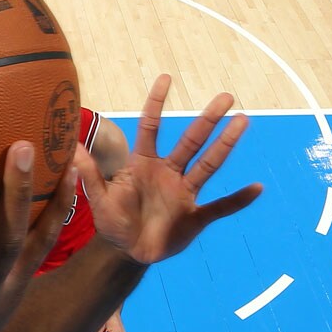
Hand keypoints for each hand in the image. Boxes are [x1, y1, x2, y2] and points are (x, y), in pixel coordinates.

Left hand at [72, 74, 262, 265]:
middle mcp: (168, 172)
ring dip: (225, 145)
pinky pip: (221, 206)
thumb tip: (73, 148)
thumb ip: (88, 175)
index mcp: (143, 164)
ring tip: (242, 122)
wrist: (127, 253)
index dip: (157, 103)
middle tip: (226, 96)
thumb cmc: (113, 222)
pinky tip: (257, 188)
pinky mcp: (195, 216)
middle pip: (190, 141)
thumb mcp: (97, 200)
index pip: (151, 127)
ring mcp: (184, 193)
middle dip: (207, 119)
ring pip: (208, 165)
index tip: (166, 78)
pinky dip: (238, 199)